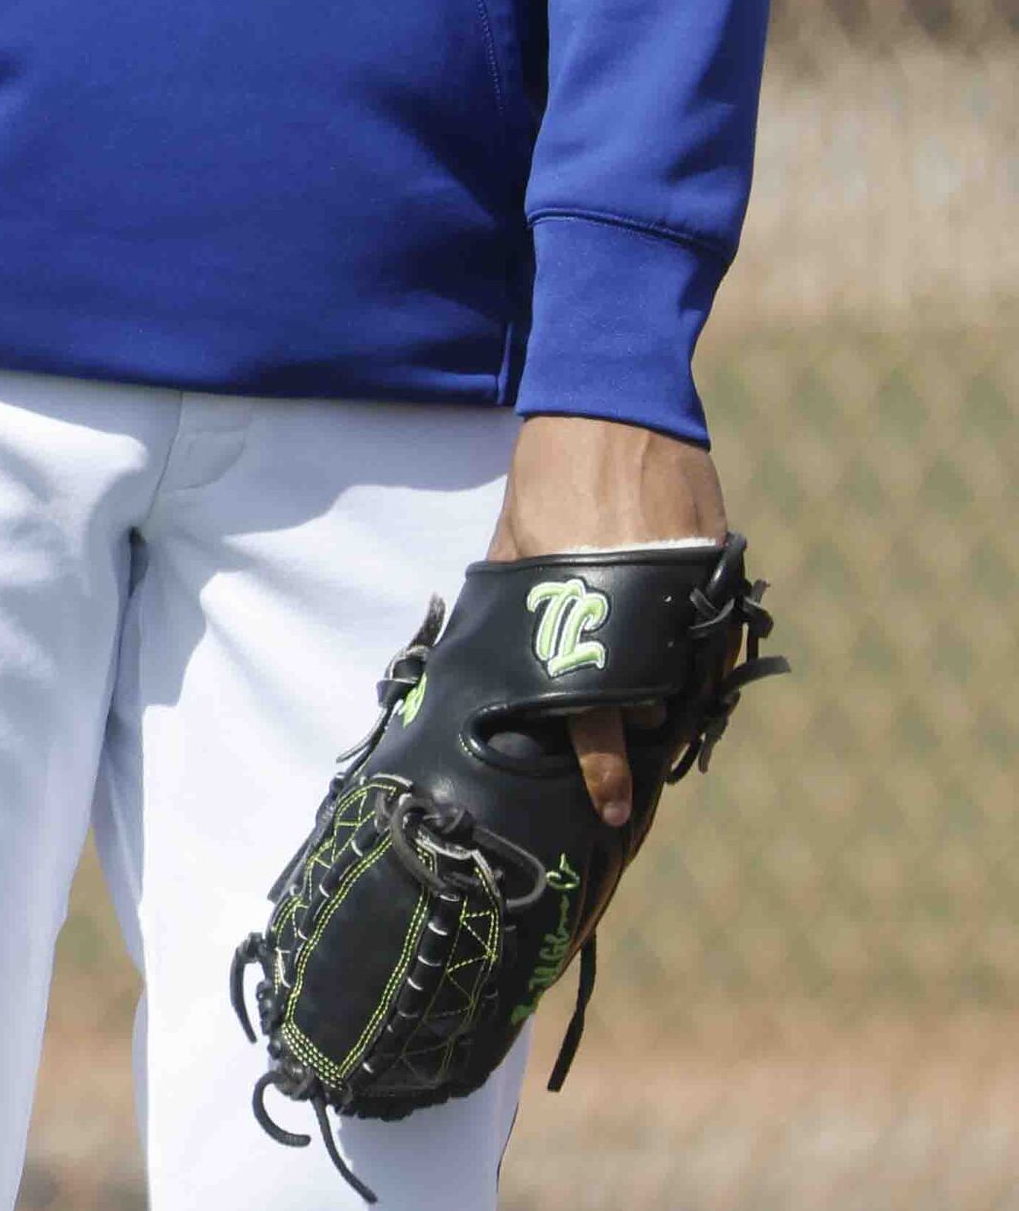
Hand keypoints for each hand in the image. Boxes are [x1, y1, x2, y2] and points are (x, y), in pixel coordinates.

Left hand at [489, 412, 729, 826]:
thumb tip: (490, 651)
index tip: (611, 806)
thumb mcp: (516, 539)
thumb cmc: (551, 473)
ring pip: (693, 673)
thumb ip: (512, 597)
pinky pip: (716, 635)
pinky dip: (700, 654)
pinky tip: (678, 659)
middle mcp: (646, 607)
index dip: (604, 765)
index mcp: (584, 604)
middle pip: (654, 700)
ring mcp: (691, 588)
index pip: (594, 709)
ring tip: (650, 712)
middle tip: (624, 753)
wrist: (615, 404)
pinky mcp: (719, 567)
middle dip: (639, 732)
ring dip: (674, 696)